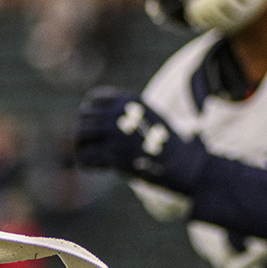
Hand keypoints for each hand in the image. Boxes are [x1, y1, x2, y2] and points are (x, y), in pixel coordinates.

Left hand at [73, 88, 206, 192]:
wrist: (187, 165)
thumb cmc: (167, 145)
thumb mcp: (148, 117)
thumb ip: (124, 114)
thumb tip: (90, 119)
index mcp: (129, 99)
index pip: (92, 99)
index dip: (91, 116)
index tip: (101, 131)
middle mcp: (119, 112)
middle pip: (82, 118)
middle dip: (86, 135)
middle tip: (98, 150)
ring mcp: (116, 132)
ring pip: (79, 136)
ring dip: (84, 149)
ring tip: (99, 160)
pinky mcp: (114, 155)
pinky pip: (84, 157)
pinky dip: (88, 164)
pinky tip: (101, 168)